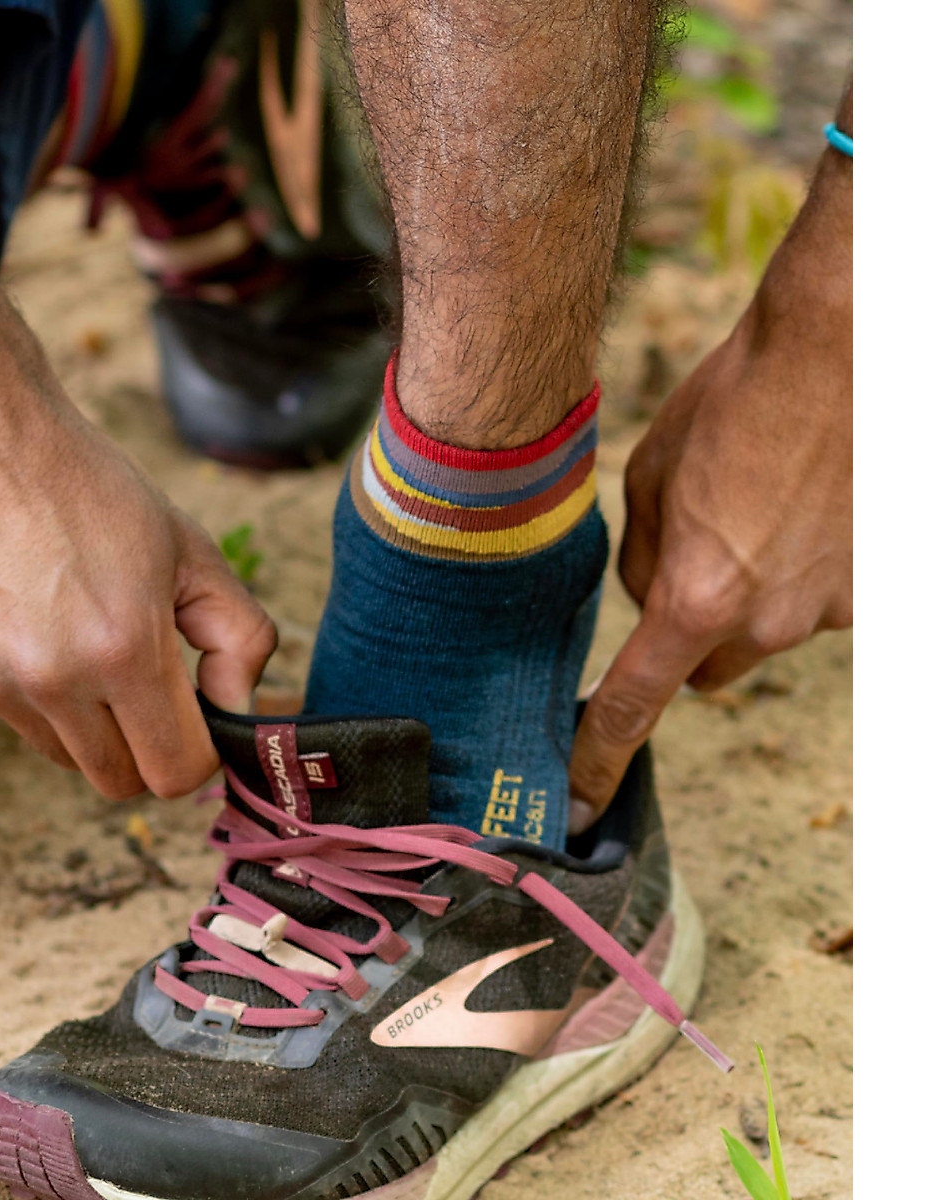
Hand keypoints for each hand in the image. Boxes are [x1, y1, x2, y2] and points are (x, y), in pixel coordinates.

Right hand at [0, 402, 275, 799]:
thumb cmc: (88, 486)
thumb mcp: (190, 547)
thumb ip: (239, 635)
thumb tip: (240, 706)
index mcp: (125, 649)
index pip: (177, 773)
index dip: (197, 754)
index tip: (193, 719)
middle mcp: (53, 679)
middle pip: (119, 781)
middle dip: (144, 747)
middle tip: (143, 687)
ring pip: (62, 755)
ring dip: (84, 721)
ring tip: (76, 636)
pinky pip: (8, 719)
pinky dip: (26, 690)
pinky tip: (21, 619)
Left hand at [569, 154, 851, 827]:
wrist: (837, 351)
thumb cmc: (731, 406)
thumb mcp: (650, 483)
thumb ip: (642, 563)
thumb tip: (652, 602)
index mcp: (696, 596)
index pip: (638, 702)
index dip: (602, 755)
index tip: (578, 799)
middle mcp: (768, 620)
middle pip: (705, 671)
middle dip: (685, 641)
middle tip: (688, 570)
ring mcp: (826, 609)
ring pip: (763, 635)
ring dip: (747, 600)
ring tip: (753, 513)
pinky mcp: (870, 590)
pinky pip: (812, 603)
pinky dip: (797, 576)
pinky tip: (800, 513)